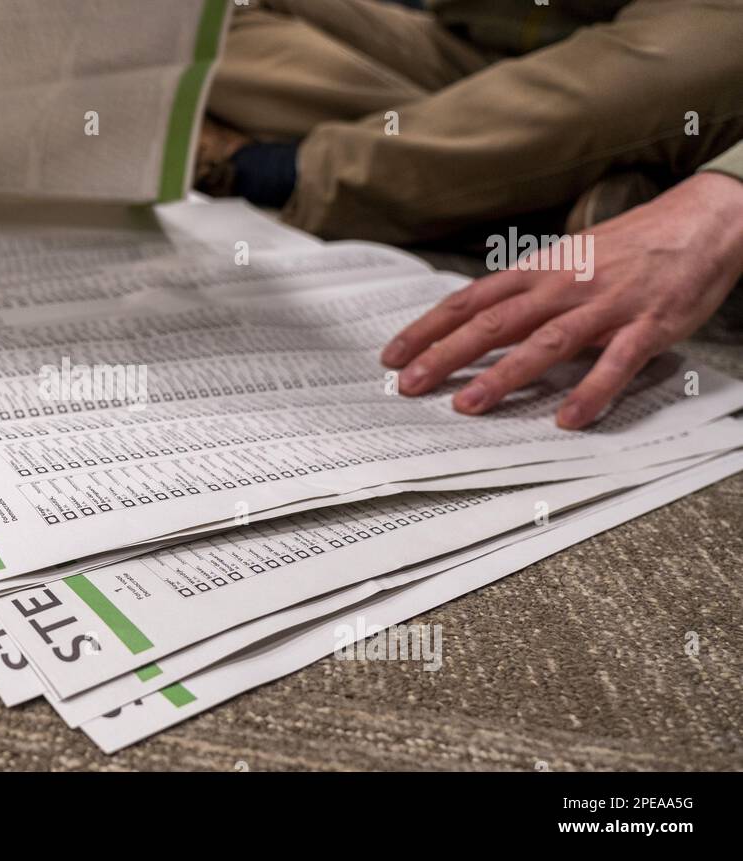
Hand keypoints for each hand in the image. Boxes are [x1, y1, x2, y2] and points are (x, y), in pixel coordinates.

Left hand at [381, 172, 742, 428]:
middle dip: (447, 354)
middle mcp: (563, 286)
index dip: (428, 328)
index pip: (469, 300)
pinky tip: (568, 419)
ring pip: (545, 343)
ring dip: (503, 376)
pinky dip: (591, 392)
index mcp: (538, 271)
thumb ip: (522, 293)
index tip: (392, 355)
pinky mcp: (647, 326)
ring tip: (467, 405)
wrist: (701, 221)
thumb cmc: (625, 248)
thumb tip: (472, 325)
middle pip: (494, 322)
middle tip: (409, 384)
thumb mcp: (564, 262)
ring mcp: (605, 306)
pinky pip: (616, 363)